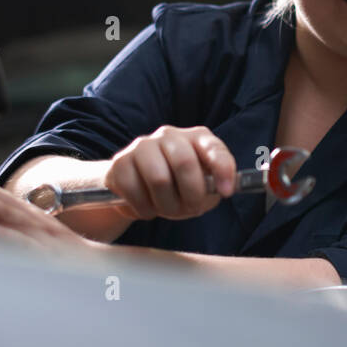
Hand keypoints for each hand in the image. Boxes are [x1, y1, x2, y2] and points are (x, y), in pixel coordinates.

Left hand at [0, 169, 106, 259]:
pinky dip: (3, 236)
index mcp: (29, 218)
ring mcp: (41, 236)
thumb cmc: (63, 259)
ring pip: (9, 215)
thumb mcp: (33, 242)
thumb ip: (6, 236)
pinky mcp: (47, 254)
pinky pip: (23, 244)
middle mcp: (34, 222)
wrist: (100, 270)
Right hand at [104, 125, 236, 220]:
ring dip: (166, 205)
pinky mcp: (120, 162)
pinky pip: (134, 190)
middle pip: (184, 162)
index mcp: (196, 138)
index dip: (223, 170)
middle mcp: (170, 136)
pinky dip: (144, 208)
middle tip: (190, 209)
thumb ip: (213, 188)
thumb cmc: (177, 187)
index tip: (226, 192)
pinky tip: (147, 208)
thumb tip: (220, 189)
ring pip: (159, 179)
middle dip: (191, 194)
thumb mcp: (201, 188)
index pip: (214, 148)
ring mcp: (143, 146)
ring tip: (167, 210)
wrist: (134, 187)